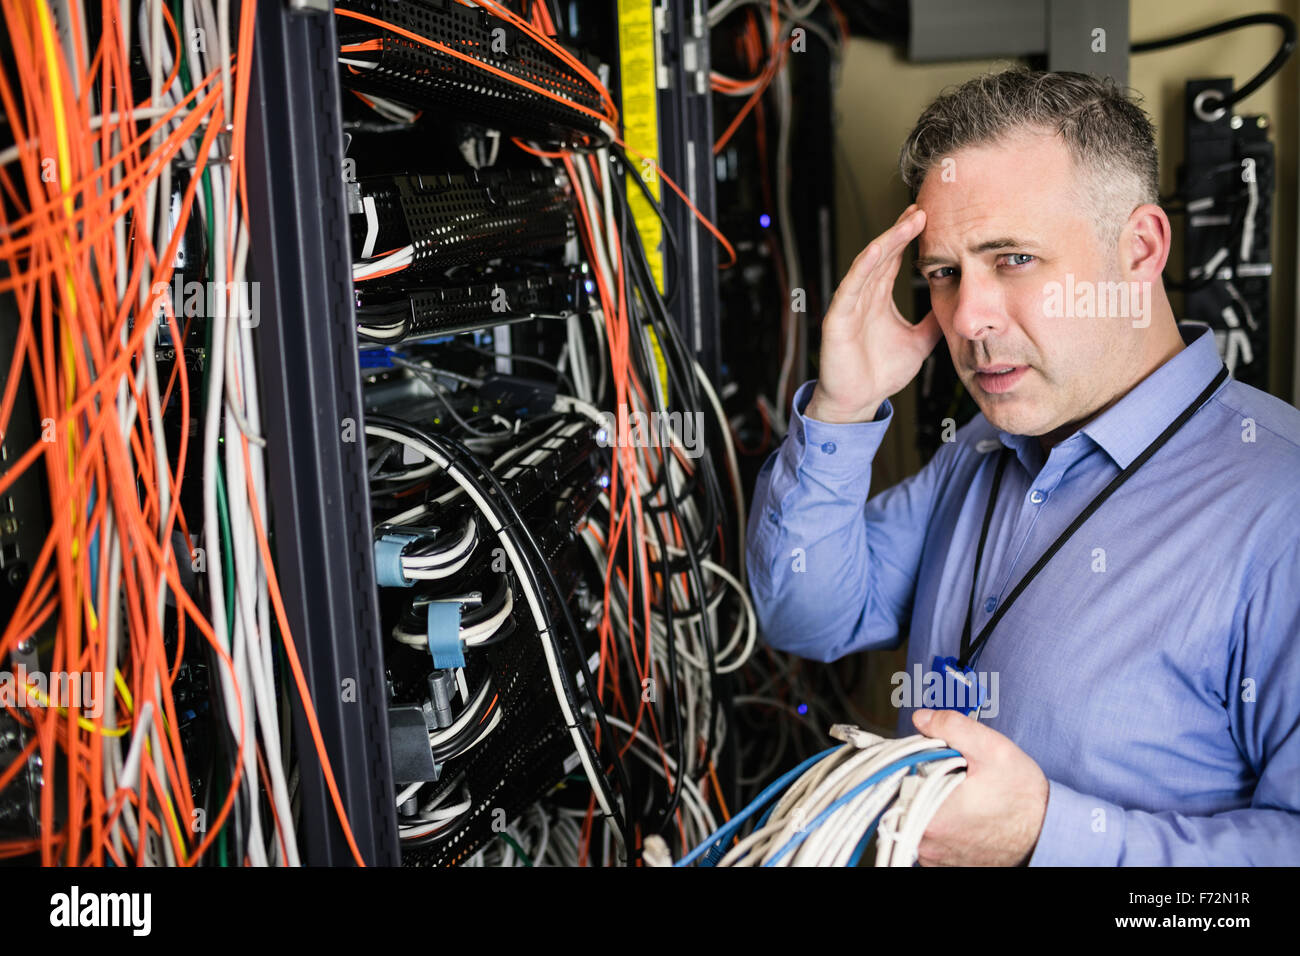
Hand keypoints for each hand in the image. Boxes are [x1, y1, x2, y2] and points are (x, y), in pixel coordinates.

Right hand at [804, 204, 942, 423]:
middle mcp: (863, 296)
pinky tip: (877, 250)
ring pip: (868, 265)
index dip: (908, 238)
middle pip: (882, 254)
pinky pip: (850, 288)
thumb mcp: (920, 343)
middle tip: (922, 208)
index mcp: (878, 299)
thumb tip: (959, 306)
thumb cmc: (880, 373)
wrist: (858, 402)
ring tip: (908, 222)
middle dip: (901, 231)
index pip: (893, 260)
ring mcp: (849, 305)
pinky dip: (863, 268)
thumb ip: (934, 322)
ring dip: (887, 241)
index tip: (928, 217)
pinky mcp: (837, 319)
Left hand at [909, 707, 1048, 865]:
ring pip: (913, 814)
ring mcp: (932, 857)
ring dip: (930, 800)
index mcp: (931, 815)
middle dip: (923, 779)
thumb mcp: (993, 749)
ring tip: (961, 795)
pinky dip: (939, 821)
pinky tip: (963, 814)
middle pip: (904, 795)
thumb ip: (952, 727)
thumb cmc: (1024, 799)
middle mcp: (926, 842)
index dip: (914, 759)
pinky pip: (926, 834)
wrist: (1048, 835)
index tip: (933, 756)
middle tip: (953, 774)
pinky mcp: (940, 864)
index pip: (897, 777)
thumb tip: (922, 719)